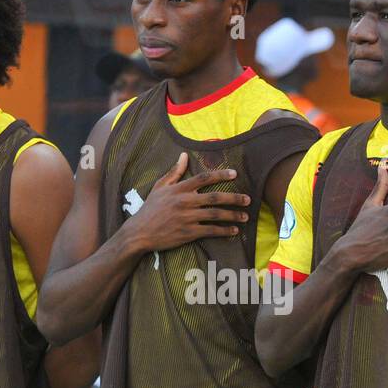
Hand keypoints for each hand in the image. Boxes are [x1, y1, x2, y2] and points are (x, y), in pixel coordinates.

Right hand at [123, 153, 250, 253]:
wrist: (139, 232)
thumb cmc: (150, 209)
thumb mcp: (160, 187)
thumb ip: (174, 172)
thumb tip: (184, 155)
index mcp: (180, 189)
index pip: (204, 178)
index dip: (221, 175)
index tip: (235, 174)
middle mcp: (185, 202)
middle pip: (215, 197)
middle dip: (234, 198)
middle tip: (248, 199)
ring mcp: (187, 218)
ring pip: (216, 215)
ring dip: (233, 215)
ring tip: (245, 217)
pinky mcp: (188, 233)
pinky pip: (210, 231)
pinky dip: (224, 231)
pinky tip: (234, 231)